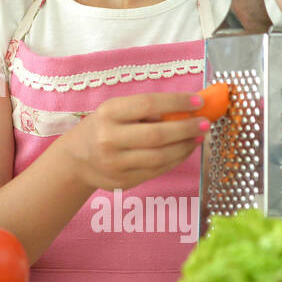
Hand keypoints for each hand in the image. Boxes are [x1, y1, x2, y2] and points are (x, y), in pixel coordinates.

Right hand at [60, 92, 206, 191]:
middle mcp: (109, 138)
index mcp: (108, 113)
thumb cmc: (102, 128)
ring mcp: (116, 163)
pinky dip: (176, 159)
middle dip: (186, 128)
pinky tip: (184, 150)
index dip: (176, 102)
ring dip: (185, 146)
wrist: (76, 159)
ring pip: (161, 156)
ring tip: (198, 137)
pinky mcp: (124, 180)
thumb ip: (146, 110)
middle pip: (157, 134)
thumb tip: (187, 107)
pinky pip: (157, 170)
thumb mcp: (115, 111)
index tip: (199, 101)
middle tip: (205, 123)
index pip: (148, 104)